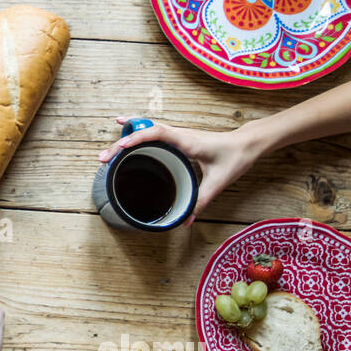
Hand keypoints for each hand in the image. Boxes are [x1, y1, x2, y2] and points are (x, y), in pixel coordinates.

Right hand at [96, 115, 260, 221]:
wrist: (247, 143)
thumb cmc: (235, 158)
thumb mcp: (219, 182)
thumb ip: (202, 201)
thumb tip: (185, 221)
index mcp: (187, 141)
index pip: (156, 133)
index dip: (136, 138)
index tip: (119, 148)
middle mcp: (179, 134)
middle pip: (143, 132)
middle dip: (121, 143)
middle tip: (103, 158)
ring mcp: (177, 135)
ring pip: (145, 129)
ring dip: (125, 136)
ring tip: (107, 149)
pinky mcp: (178, 138)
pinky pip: (152, 132)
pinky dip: (136, 133)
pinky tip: (126, 132)